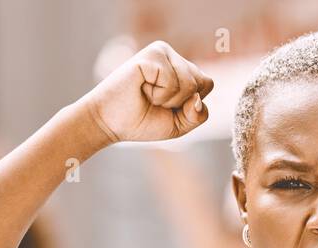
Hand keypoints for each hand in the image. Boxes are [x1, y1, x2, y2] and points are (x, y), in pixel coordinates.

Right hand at [78, 39, 212, 144]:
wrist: (110, 122)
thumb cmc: (142, 121)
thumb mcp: (179, 125)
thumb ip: (197, 115)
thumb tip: (197, 99)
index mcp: (180, 68)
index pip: (207, 84)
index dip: (192, 104)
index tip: (169, 107)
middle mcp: (172, 55)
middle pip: (201, 83)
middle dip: (181, 103)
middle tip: (156, 102)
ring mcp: (162, 52)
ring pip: (190, 83)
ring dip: (169, 100)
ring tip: (149, 95)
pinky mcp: (151, 55)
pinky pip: (173, 82)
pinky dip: (160, 95)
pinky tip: (143, 89)